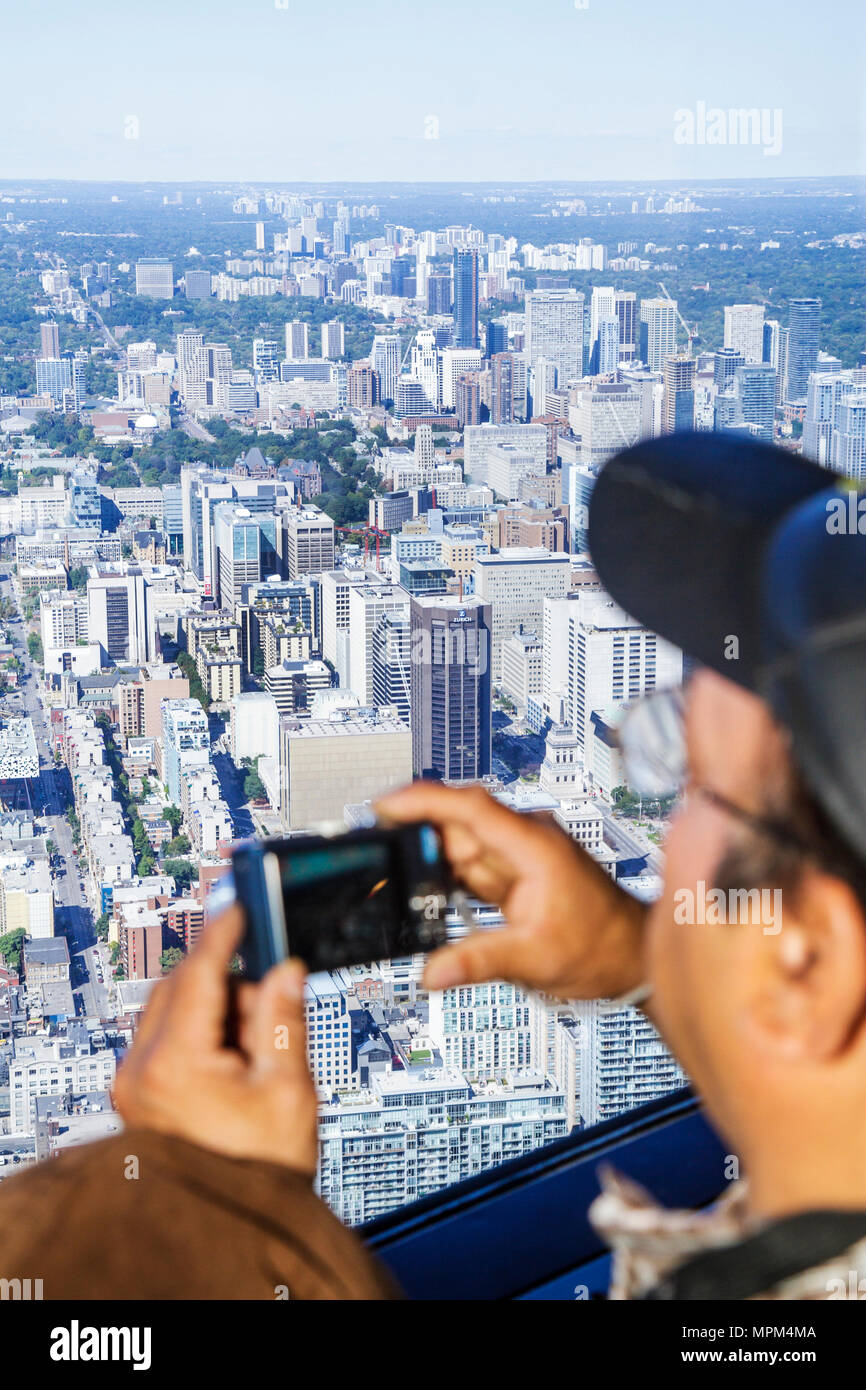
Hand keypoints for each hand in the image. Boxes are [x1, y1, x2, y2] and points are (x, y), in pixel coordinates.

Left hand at [113, 905, 317, 1173]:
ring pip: (173, 1011)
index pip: (199, 972)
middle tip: (270, 1001)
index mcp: (175, 1064)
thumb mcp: (289, 1090)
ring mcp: (133, 1085)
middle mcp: (141, 1070)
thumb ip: (285, 1019)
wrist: (229, 1228)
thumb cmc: (256, 1174)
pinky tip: (234, 1064)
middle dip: (228, 982)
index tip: (243, 908)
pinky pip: (165, 1041)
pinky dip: (199, 1035)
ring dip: (214, 1010)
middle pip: (182, 987)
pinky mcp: (137, 1097)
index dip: (226, 933)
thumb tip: (285, 971)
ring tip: (256, 1051)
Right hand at [376, 782, 646, 999]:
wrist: (633, 955)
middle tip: (383, 868)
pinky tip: (435, 898)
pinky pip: (472, 864)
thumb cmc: (603, 947)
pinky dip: (449, 878)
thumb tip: (433, 971)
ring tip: (410, 894)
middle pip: (456, 826)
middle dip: (420, 846)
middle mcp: (526, 839)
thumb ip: (479, 962)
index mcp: (534, 846)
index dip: (423, 801)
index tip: (384, 806)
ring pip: (460, 846)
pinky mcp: (516, 869)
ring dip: (434, 868)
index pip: (470, 806)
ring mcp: (520, 853)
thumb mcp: (536, 959)